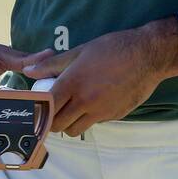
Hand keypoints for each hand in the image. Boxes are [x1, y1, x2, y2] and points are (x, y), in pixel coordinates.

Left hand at [19, 21, 177, 136]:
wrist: (148, 56)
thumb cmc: (113, 48)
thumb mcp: (80, 51)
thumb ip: (52, 64)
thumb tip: (29, 71)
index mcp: (73, 83)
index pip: (46, 108)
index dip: (39, 109)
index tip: (37, 106)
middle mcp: (85, 101)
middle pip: (58, 125)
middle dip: (51, 120)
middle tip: (53, 109)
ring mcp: (101, 112)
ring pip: (75, 130)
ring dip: (69, 123)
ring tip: (72, 109)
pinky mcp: (114, 116)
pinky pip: (94, 124)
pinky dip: (88, 119)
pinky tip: (93, 103)